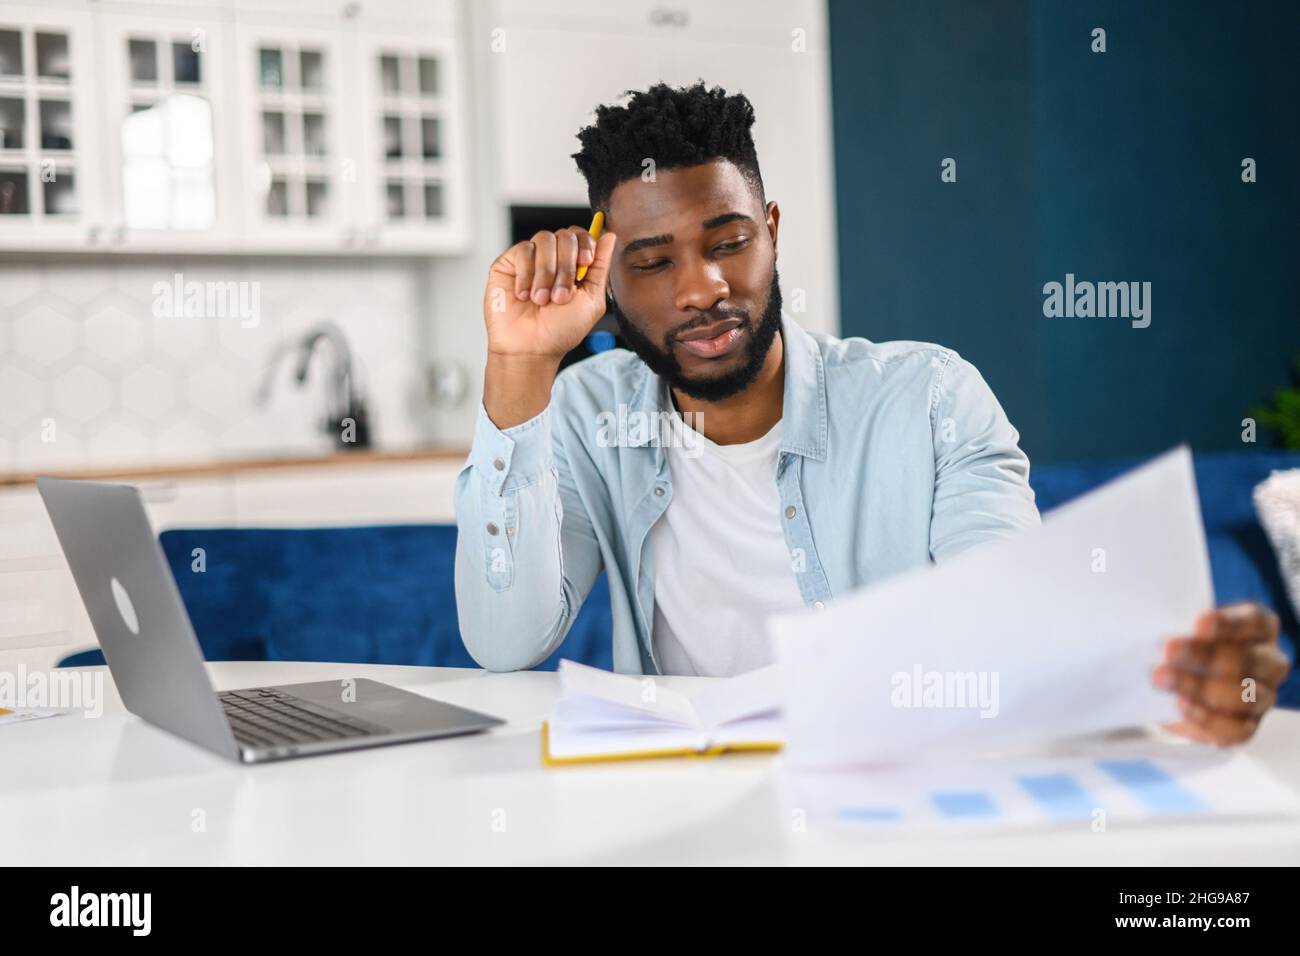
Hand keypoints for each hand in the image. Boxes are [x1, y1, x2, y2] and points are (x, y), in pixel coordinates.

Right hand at [482, 224, 616, 359]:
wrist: (531, 348)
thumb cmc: (560, 330)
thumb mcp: (591, 300)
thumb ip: (601, 267)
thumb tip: (609, 236)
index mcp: (574, 265)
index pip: (581, 235)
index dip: (586, 242)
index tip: (586, 262)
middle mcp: (553, 259)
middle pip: (565, 235)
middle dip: (566, 266)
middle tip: (561, 296)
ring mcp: (530, 259)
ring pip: (544, 239)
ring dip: (547, 272)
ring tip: (542, 300)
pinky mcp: (509, 263)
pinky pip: (523, 250)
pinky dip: (526, 275)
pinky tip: (524, 295)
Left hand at [1155, 602, 1290, 745]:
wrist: (1177, 686)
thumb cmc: (1185, 646)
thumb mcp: (1184, 630)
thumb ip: (1180, 629)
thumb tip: (1160, 634)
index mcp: (1260, 629)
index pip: (1254, 622)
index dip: (1228, 624)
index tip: (1199, 624)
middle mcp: (1269, 662)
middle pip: (1247, 660)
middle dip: (1205, 656)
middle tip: (1169, 651)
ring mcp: (1264, 696)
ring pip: (1243, 696)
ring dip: (1199, 687)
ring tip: (1164, 679)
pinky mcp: (1249, 726)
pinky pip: (1236, 728)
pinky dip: (1207, 718)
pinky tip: (1181, 706)